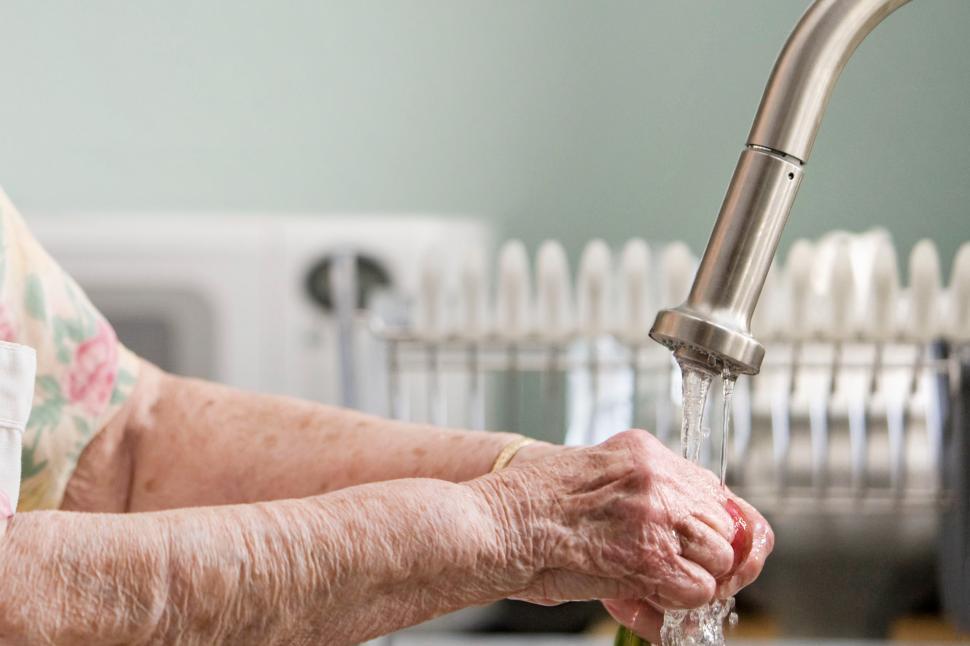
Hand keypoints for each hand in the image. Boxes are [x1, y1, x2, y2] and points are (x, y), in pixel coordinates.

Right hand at [470, 429, 772, 642]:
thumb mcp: (589, 479)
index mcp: (641, 452)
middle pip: (725, 523)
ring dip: (696, 580)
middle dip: (711, 557)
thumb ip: (637, 495)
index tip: (715, 549)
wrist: (493, 525)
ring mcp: (655, 512)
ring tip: (659, 587)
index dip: (719, 526)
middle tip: (684, 577)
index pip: (714, 489)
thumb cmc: (527, 507)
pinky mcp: (649, 554)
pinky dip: (678, 602)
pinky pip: (697, 589)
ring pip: (721, 557)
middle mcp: (654, 474)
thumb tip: (684, 532)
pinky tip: (648, 598)